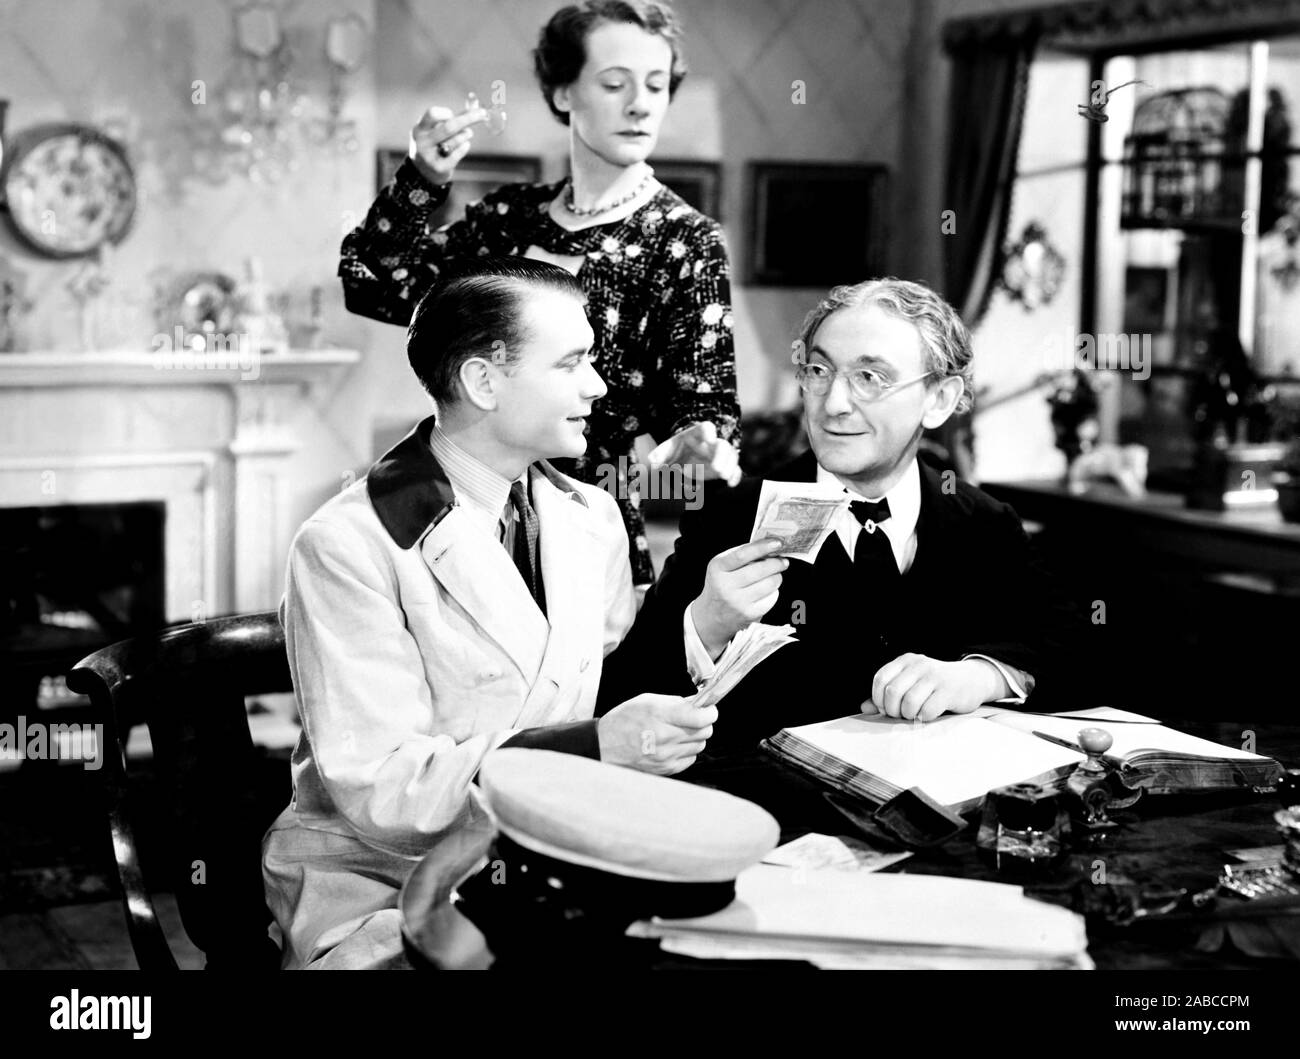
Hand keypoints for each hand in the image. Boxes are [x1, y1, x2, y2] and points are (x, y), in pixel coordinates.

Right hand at [408, 104, 487, 184]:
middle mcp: (422, 142)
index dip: (446, 113)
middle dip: (468, 118)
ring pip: (456, 140)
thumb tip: (475, 107)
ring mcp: (429, 156)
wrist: (425, 172)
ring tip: (468, 134)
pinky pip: (458, 153)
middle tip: (483, 113)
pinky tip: (464, 146)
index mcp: (420, 129)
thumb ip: (453, 119)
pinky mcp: (439, 168)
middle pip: (449, 127)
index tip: (453, 115)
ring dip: (467, 134)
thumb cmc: (435, 145)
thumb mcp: (437, 130)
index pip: (432, 114)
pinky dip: (465, 146)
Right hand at [597, 694, 717, 775]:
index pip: (701, 717)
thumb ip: (676, 702)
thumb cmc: (625, 719)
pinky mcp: (666, 769)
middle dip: (703, 723)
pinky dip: (687, 750)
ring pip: (700, 745)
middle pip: (705, 731)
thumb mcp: (648, 700)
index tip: (708, 709)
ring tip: (680, 731)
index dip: (710, 711)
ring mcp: (666, 756)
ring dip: (695, 737)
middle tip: (693, 718)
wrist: (605, 745)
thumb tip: (699, 703)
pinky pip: (691, 758)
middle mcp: (665, 737)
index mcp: (660, 715)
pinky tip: (674, 744)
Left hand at [647, 422, 740, 486]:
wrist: (682, 459)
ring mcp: (719, 455)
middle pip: (722, 444)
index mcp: (697, 435)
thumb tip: (652, 460)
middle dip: (722, 455)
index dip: (709, 432)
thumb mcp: (665, 451)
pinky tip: (730, 484)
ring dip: (730, 466)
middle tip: (717, 468)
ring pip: (732, 455)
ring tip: (724, 476)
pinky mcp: (724, 467)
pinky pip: (735, 469)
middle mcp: (711, 444)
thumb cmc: (674, 451)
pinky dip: (735, 476)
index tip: (709, 439)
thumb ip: (659, 454)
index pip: (706, 428)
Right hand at [689, 538, 787, 659]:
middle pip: (760, 570)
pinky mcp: (749, 614)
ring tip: (774, 575)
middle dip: (776, 563)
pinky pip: (772, 598)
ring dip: (777, 577)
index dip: (762, 547)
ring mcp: (737, 602)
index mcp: (717, 568)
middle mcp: (725, 586)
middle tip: (782, 561)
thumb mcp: (722, 566)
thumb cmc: (721, 584)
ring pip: (770, 583)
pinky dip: (773, 591)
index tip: (777, 543)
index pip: (742, 555)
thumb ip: (742, 554)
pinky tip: (767, 590)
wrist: (712, 615)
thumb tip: (770, 546)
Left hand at [865, 655, 1004, 721]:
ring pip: (909, 702)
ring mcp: (934, 677)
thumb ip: (887, 694)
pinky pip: (928, 710)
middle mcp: (919, 665)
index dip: (878, 698)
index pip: (880, 679)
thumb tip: (865, 707)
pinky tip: (928, 714)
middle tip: (900, 714)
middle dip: (893, 710)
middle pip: (893, 692)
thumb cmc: (936, 684)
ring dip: (909, 715)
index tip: (885, 708)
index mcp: (906, 661)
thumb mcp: (911, 683)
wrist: (972, 679)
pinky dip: (925, 717)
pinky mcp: (949, 690)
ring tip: (914, 714)